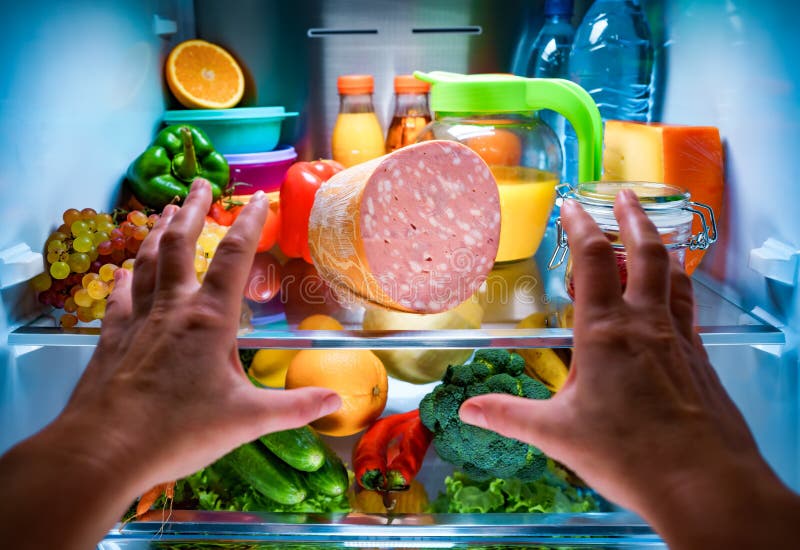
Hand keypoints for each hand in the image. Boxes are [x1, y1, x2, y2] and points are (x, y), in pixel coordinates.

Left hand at [67, 179, 340, 484]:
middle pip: (179, 245)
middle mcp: (172, 309)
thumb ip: (294, 407)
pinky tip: (124, 270)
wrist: (104, 450)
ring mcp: (137, 321)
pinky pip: (120, 297)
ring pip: (146, 263)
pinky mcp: (112, 339)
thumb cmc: (180, 431)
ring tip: (163, 211)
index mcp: (209, 320)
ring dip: (156, 233)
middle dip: (191, 210)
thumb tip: (336, 400)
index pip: (233, 258)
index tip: (259, 198)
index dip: (249, 224)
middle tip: (197, 184)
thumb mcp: (248, 421)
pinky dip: (125, 278)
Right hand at [460, 190, 799, 547]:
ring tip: (655, 236)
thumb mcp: (556, 435)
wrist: (704, 482)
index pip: (593, 260)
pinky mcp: (701, 361)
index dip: (580, 226)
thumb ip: (508, 416)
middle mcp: (646, 324)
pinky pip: (688, 311)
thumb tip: (467, 409)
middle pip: (645, 254)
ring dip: (662, 249)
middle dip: (634, 218)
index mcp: (605, 332)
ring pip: (674, 278)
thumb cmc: (627, 454)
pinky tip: (671, 304)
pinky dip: (677, 292)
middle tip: (626, 195)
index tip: (571, 205)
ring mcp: (680, 340)